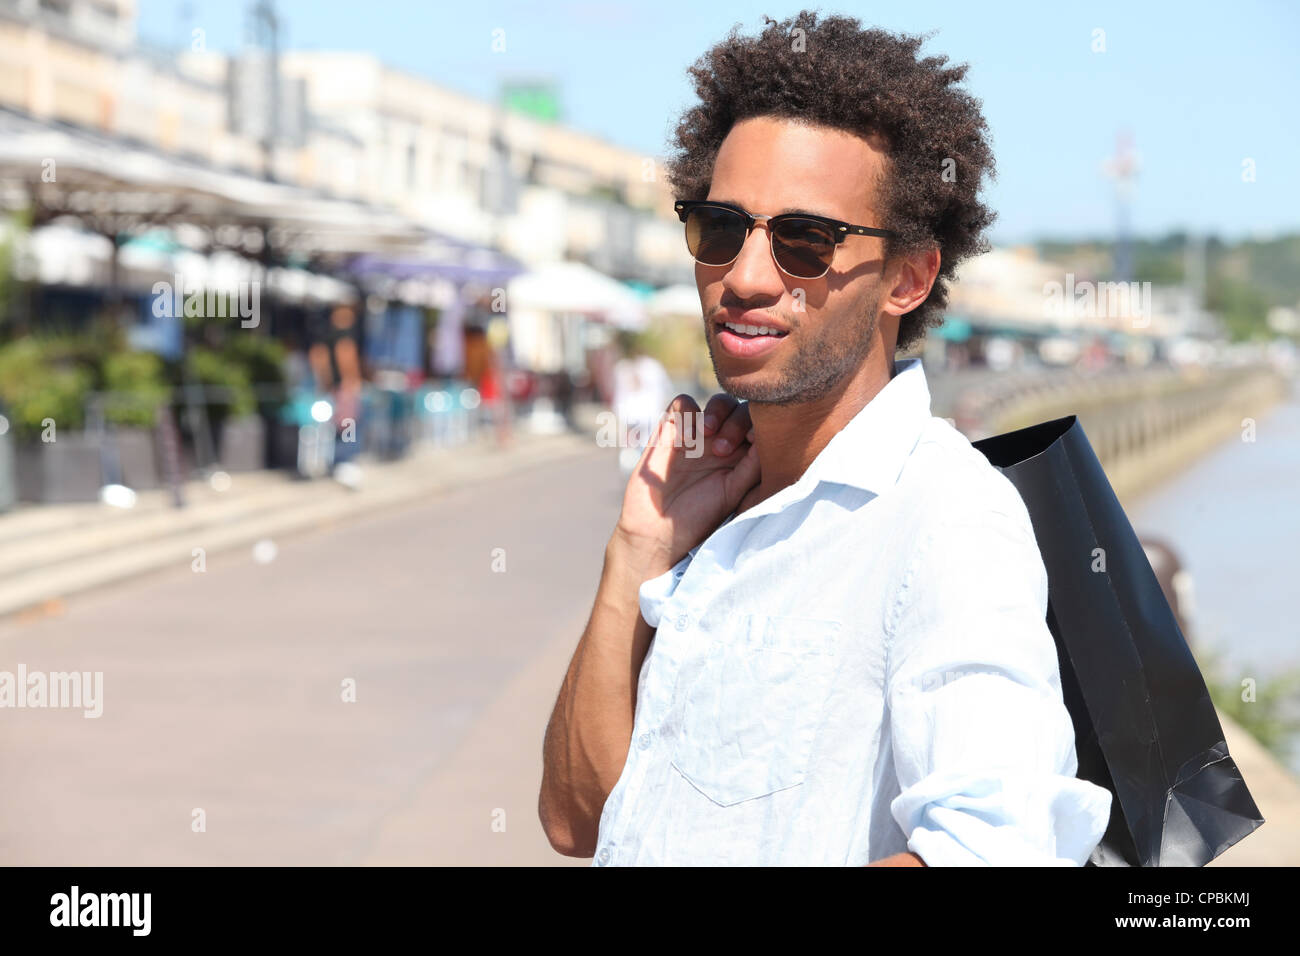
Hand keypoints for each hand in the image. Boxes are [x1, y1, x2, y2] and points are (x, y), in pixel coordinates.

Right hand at [613, 393, 759, 575]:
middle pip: (743, 409)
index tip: (754, 440)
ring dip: (717, 412)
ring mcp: (698, 435)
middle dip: (736, 422)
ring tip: (707, 436)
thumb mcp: (734, 492)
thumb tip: (769, 437)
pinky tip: (686, 438)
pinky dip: (688, 411)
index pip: (760, 426)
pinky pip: (682, 403)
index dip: (760, 424)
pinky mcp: (671, 430)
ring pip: (719, 402)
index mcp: (743, 456)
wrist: (658, 529)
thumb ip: (753, 465)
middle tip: (722, 450)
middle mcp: (723, 441)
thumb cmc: (699, 516)